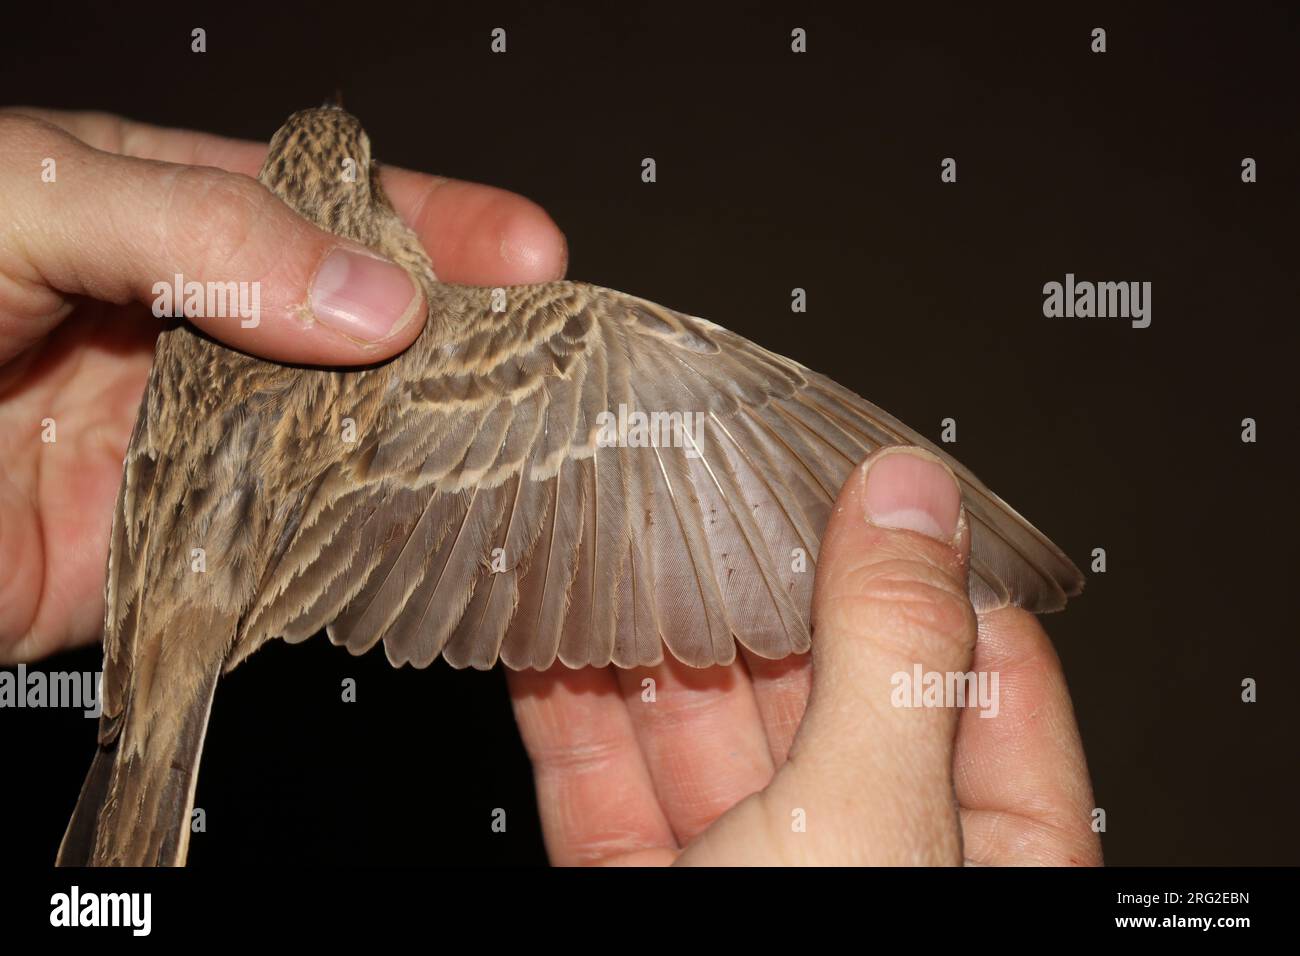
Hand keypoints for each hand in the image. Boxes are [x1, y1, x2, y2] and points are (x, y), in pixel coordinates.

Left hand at [0, 108, 566, 663]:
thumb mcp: (25, 200)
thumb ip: (197, 230)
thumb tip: (364, 296)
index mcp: (163, 214)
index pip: (327, 206)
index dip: (431, 222)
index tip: (525, 247)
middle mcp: (196, 326)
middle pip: (358, 322)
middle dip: (460, 332)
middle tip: (552, 350)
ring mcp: (197, 438)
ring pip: (345, 430)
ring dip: (427, 433)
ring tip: (522, 434)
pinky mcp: (187, 543)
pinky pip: (296, 534)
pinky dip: (363, 530)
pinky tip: (428, 515)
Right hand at [508, 446, 1101, 864]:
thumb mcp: (868, 813)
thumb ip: (891, 648)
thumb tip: (909, 494)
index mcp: (977, 849)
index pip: (978, 665)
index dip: (923, 556)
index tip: (860, 469)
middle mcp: (864, 853)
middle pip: (820, 681)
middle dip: (754, 579)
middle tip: (703, 470)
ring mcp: (746, 871)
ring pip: (702, 721)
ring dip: (653, 627)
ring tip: (613, 517)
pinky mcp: (640, 885)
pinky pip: (602, 776)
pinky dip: (570, 699)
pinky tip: (546, 621)